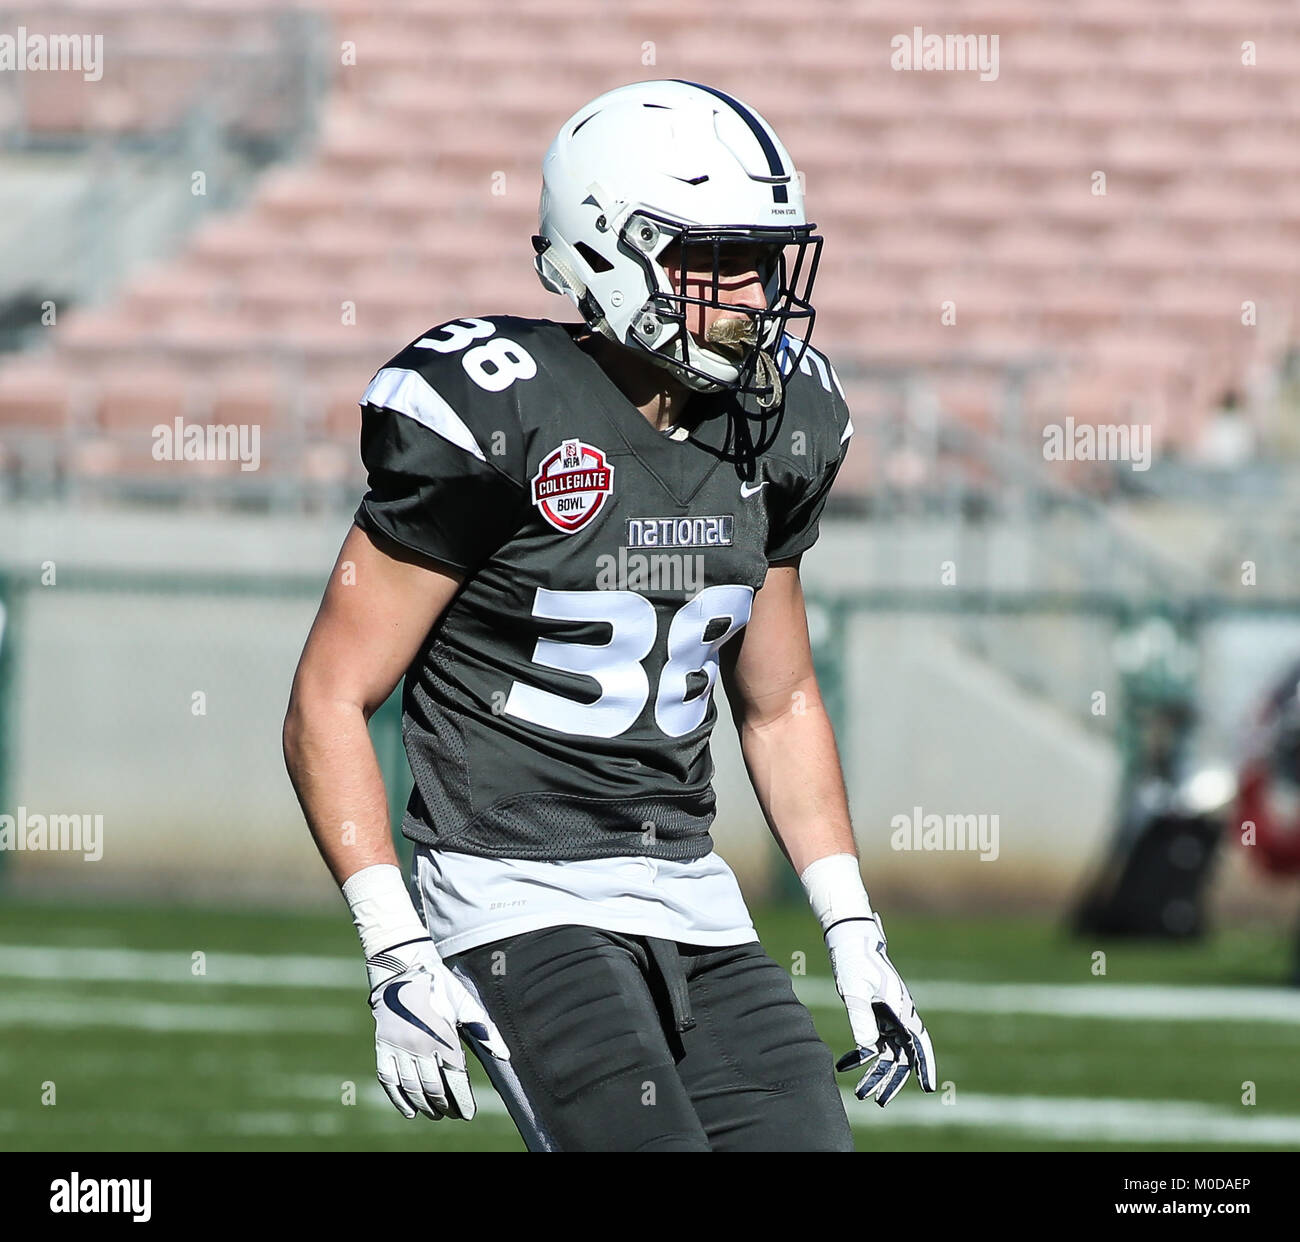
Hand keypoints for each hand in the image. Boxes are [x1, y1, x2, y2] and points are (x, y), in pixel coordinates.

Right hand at [366, 937, 509, 1120]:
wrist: (403, 969)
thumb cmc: (440, 986)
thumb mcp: (465, 1003)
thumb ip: (485, 1030)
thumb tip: (505, 1055)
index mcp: (443, 1035)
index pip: (455, 1078)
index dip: (462, 1099)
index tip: (467, 1113)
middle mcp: (420, 1045)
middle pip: (434, 1088)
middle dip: (445, 1106)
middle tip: (453, 1114)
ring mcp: (399, 1047)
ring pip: (412, 1088)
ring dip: (425, 1106)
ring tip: (436, 1114)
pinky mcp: (383, 1047)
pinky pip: (389, 1081)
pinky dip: (399, 1100)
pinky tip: (410, 1111)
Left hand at [826, 915, 935, 1106]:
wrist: (849, 936)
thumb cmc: (854, 959)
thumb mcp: (855, 992)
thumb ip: (861, 1021)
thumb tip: (867, 1053)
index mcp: (901, 1007)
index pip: (919, 1042)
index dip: (925, 1065)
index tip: (928, 1088)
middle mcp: (899, 1013)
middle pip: (902, 1054)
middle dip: (891, 1080)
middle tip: (878, 1102)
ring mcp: (888, 1013)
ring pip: (887, 1051)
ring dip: (874, 1072)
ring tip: (861, 1093)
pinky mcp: (875, 1011)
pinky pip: (872, 1040)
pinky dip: (860, 1054)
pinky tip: (843, 1065)